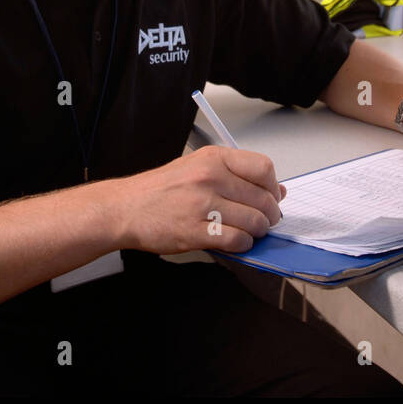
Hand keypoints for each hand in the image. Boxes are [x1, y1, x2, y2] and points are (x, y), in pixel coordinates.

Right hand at [114, 146, 286, 254]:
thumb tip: (277, 189)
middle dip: (269, 216)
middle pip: (263, 199)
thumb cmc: (160, 190)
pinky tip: (234, 242)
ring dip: (257, 232)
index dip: (273, 188)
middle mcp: (210, 178)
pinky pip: (236, 240)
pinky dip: (242, 245)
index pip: (263, 168)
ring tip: (247, 233)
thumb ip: (236, 175)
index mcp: (213, 158)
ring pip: (253, 222)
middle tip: (263, 222)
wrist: (125, 208)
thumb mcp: (197, 168)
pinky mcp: (194, 231)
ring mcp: (202, 204)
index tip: (272, 198)